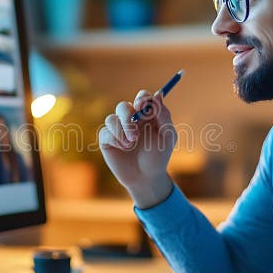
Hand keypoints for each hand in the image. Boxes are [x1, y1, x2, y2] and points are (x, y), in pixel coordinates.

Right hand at [99, 90, 174, 208]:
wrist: (146, 178)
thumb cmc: (159, 157)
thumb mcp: (167, 136)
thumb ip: (164, 115)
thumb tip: (158, 94)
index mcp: (146, 115)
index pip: (142, 98)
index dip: (141, 98)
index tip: (142, 105)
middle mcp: (130, 119)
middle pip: (123, 106)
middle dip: (127, 117)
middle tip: (135, 133)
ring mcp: (117, 129)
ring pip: (111, 118)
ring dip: (121, 130)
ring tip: (131, 144)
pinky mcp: (107, 139)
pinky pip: (105, 132)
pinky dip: (115, 139)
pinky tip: (124, 148)